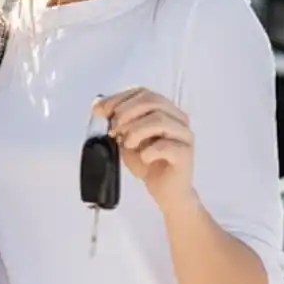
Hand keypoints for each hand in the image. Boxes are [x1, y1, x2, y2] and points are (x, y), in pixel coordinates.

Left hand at [93, 88, 196, 211]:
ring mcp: (184, 134)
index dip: (120, 98)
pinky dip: (149, 150)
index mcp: (163, 109)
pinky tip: (144, 158)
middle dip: (127, 112)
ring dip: (136, 130)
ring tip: (128, 144)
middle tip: (115, 129)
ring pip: (160, 119)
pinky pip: (166, 145)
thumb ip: (115, 123)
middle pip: (152, 101)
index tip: (101, 110)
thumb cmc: (147, 163)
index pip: (142, 93)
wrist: (165, 191)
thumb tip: (98, 107)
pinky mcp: (185, 153)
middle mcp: (177, 118)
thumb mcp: (124, 138)